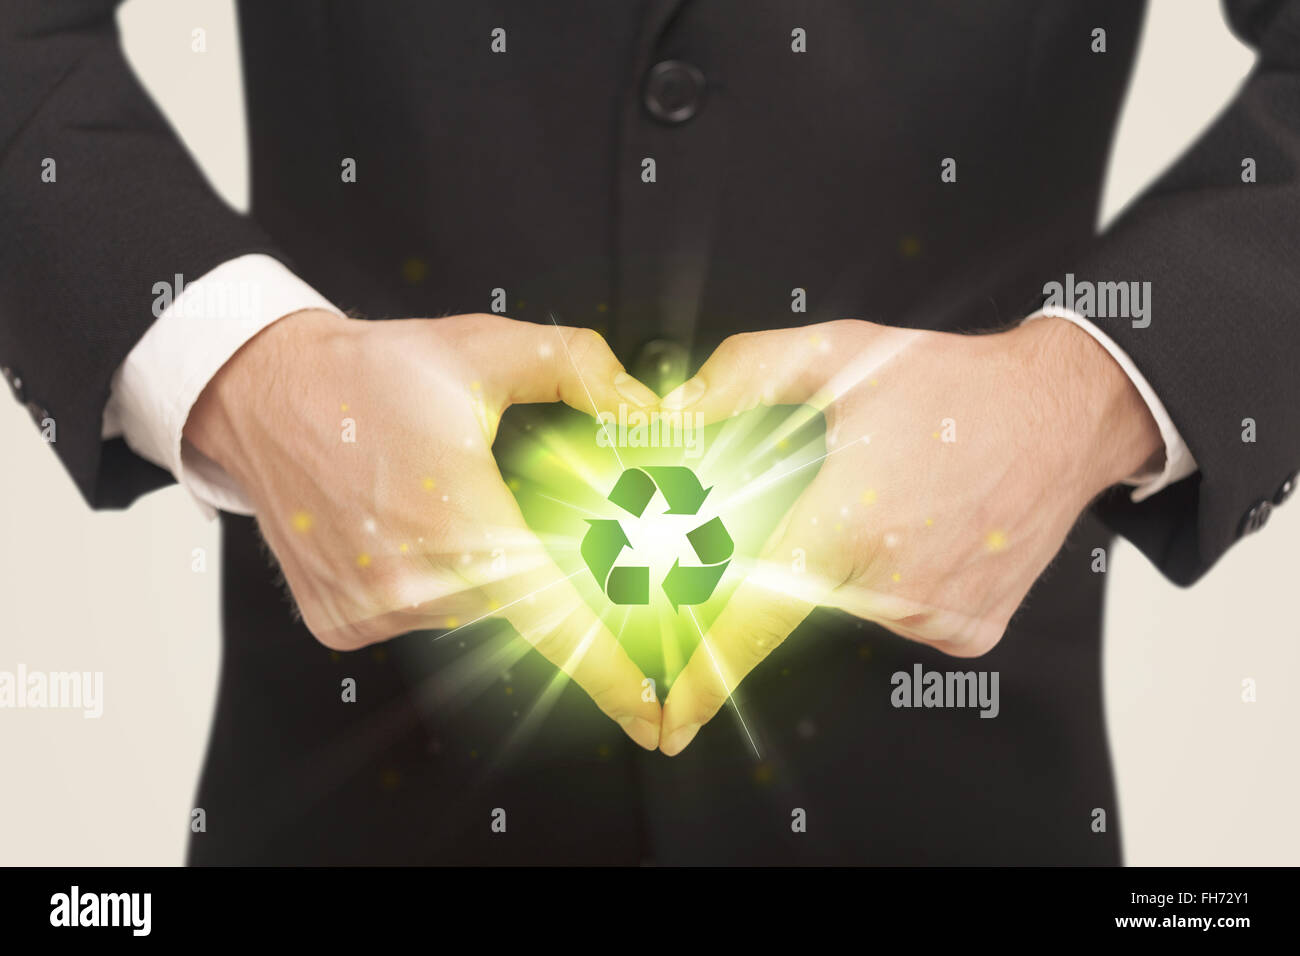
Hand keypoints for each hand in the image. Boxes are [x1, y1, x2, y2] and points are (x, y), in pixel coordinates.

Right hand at [184, 309, 663, 748]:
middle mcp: (411, 580)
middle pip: (515, 595)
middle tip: (479, 491)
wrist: (263, 395)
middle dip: (521, 553)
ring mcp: (372, 610)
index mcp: (458, 521)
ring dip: (470, 563)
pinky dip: (421, 578)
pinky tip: (393, 523)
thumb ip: (582, 370)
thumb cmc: (369, 374)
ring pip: (467, 605)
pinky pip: (414, 613)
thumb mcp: (488, 348)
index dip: (606, 670)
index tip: (645, 712)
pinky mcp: (341, 624)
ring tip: (425, 494)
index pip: (551, 616)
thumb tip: (648, 411)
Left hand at [656, 317, 1162, 754]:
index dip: (706, 672)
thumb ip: (745, 373)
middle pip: (796, 591)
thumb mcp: (840, 353)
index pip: (754, 616)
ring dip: (849, 560)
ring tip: (896, 498)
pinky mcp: (966, 630)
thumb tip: (678, 409)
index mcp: (848, 524)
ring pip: (848, 602)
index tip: (674, 716)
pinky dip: (897, 579)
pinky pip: (900, 615)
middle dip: (798, 547)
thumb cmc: (956, 386)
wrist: (1065, 414)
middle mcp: (892, 583)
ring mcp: (934, 615)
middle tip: (847, 491)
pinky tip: (927, 528)